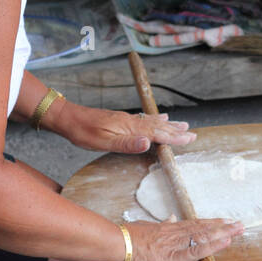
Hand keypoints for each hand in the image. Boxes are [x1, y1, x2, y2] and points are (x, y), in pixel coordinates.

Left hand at [58, 103, 195, 154]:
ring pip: (154, 122)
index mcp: (130, 128)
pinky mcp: (122, 119)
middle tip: (193, 134)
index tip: (190, 139)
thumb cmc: (83, 132)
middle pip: (159, 126)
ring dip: (170, 125)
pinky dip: (156, 119)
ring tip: (183, 125)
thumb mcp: (103, 142)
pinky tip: (161, 117)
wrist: (68, 117)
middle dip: (177, 131)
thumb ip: (126, 144)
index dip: (174, 137)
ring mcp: (127, 119)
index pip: (157, 133)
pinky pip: (145, 119)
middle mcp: (132, 122)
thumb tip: (148, 143)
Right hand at [124, 218, 243, 260]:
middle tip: (241, 224)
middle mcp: (176, 233)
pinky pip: (197, 251)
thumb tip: (171, 217)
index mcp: (170, 229)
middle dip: (223, 226)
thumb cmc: (127, 237)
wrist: (117, 244)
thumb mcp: (146, 226)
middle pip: (204, 228)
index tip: (225, 220)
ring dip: (223, 233)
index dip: (212, 223)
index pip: (195, 224)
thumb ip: (161, 224)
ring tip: (239, 230)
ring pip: (205, 237)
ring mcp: (177, 244)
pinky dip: (213, 246)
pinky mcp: (174, 257)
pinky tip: (225, 242)